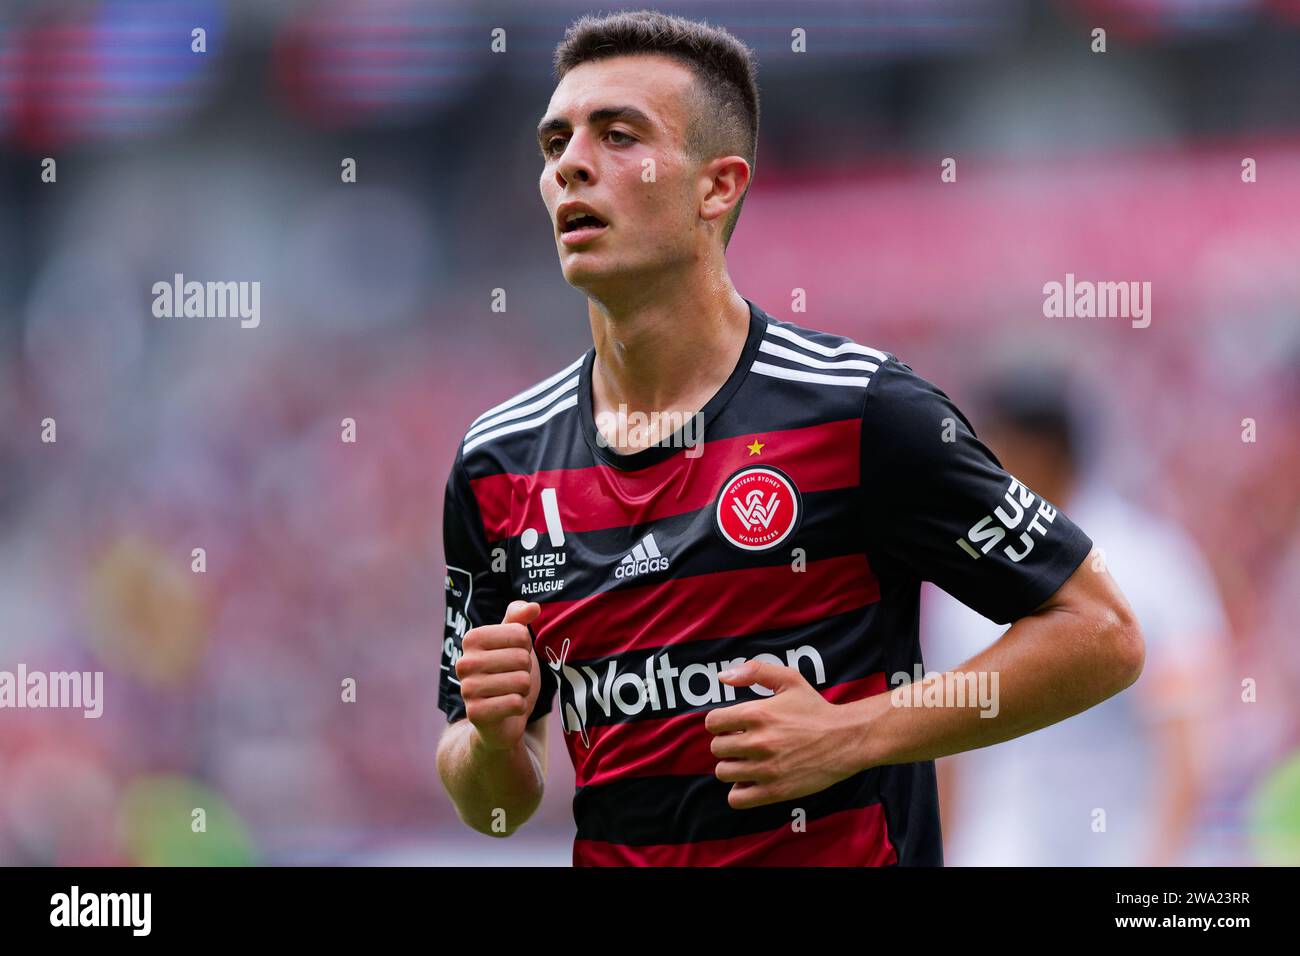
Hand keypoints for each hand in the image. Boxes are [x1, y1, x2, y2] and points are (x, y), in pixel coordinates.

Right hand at [456, 600, 542, 751]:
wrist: (499, 717)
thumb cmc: (508, 673)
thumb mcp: (514, 642)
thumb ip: (520, 619)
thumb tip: (533, 607)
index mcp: (472, 639)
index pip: (520, 633)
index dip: (526, 647)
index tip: (513, 656)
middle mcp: (464, 662)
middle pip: (521, 657)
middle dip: (525, 670)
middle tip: (513, 677)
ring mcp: (467, 689)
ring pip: (521, 681)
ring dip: (523, 689)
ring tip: (510, 691)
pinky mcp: (476, 714)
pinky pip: (516, 703)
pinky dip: (519, 706)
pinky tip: (507, 708)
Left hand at [706, 660, 867, 808]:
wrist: (846, 739)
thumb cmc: (816, 709)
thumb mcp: (789, 679)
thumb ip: (754, 671)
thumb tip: (722, 677)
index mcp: (757, 714)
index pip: (712, 723)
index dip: (720, 723)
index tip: (733, 725)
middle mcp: (758, 742)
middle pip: (716, 748)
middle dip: (727, 743)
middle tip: (744, 742)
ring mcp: (766, 769)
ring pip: (723, 772)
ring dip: (732, 766)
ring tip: (748, 760)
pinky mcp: (775, 791)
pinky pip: (736, 798)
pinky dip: (739, 791)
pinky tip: (752, 780)